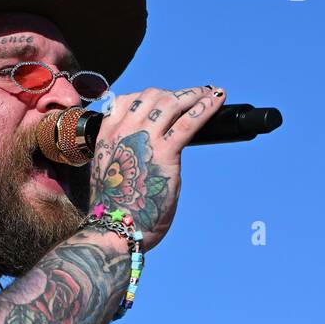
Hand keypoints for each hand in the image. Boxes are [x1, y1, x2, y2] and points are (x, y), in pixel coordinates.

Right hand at [88, 84, 226, 250]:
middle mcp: (124, 130)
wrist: (113, 228)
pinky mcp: (165, 152)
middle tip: (192, 96)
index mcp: (107, 135)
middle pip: (152, 96)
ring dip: (193, 95)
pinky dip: (205, 107)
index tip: (164, 99)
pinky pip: (188, 121)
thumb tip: (153, 150)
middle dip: (174, 94)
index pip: (127, 99)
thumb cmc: (113, 210)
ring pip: (172, 103)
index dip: (149, 97)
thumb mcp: (111, 172)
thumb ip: (128, 153)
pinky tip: (217, 99)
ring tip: (208, 94)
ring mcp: (144, 139)